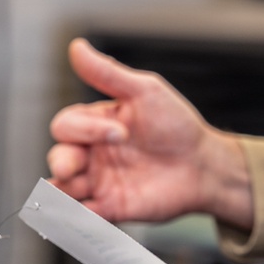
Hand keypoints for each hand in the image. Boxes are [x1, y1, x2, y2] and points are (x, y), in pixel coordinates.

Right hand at [48, 38, 252, 229]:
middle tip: (72, 168)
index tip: (122, 132)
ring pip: (66, 189)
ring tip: (64, 195)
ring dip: (61, 193)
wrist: (203, 165)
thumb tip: (76, 46)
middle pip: (60, 158)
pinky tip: (80, 215)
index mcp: (95, 125)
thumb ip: (108, 74)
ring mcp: (101, 182)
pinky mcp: (112, 208)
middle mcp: (93, 154)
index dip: (86, 129)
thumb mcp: (145, 91)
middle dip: (62, 162)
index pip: (68, 126)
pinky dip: (77, 217)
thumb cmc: (176, 126)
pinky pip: (86, 215)